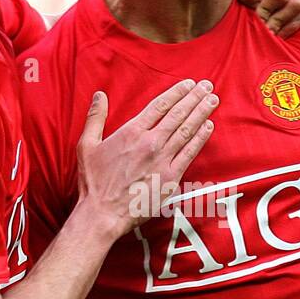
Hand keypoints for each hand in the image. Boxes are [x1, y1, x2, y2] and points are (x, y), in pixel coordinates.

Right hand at [76, 80, 218, 236]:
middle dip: (194, 98)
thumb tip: (99, 95)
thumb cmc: (93, 182)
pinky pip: (190, 153)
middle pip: (178, 114)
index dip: (177, 92)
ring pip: (187, 130)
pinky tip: (209, 127)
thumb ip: (95, 117)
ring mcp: (162, 160)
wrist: (102, 214)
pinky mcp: (170, 178)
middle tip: (208, 86)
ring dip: (201, 113)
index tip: (188, 84)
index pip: (160, 105)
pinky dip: (200, 138)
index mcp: (131, 132)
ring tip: (213, 100)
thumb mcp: (87, 145)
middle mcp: (150, 142)